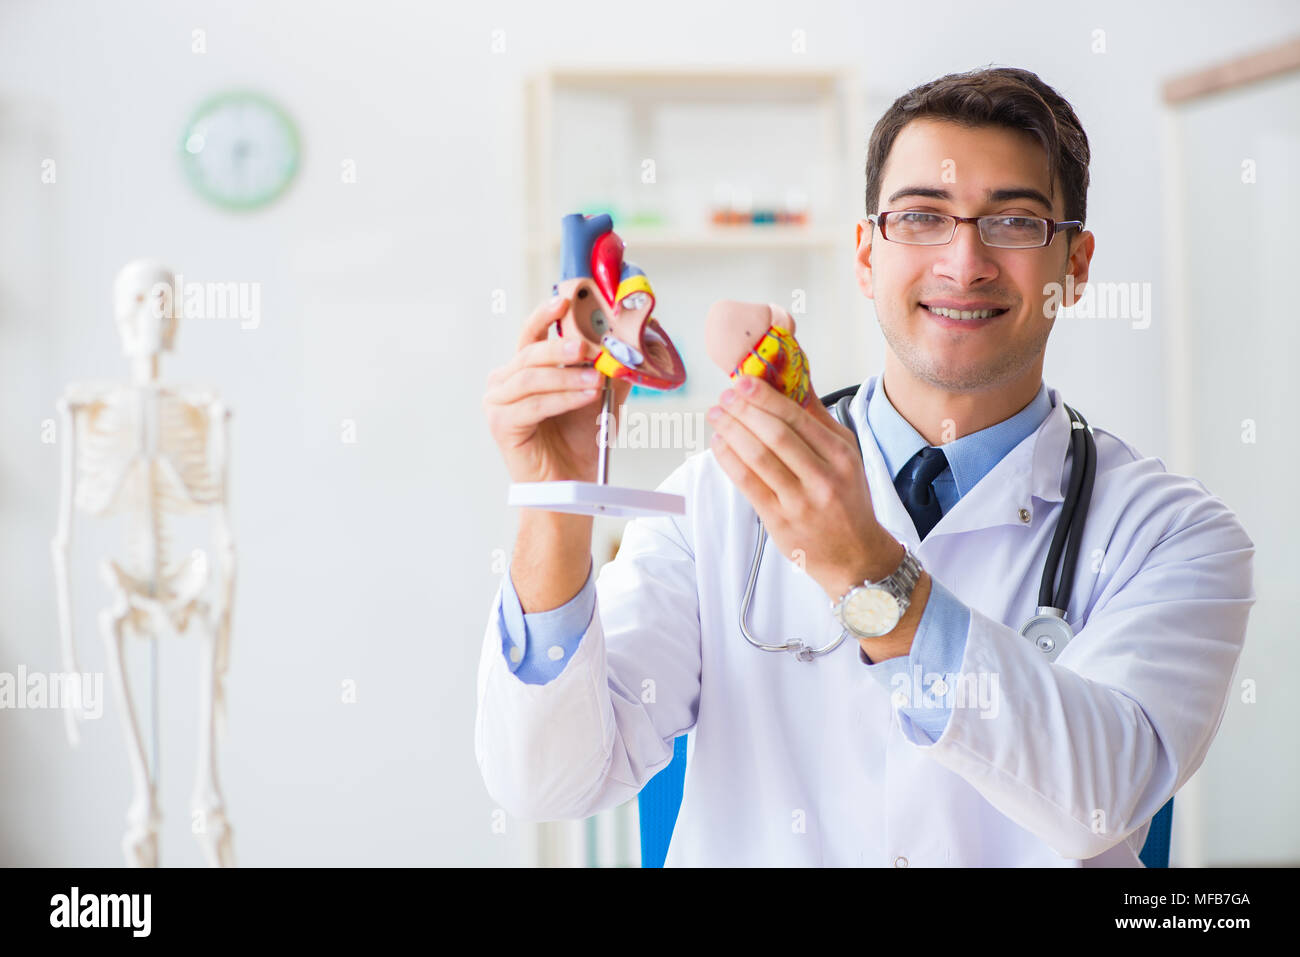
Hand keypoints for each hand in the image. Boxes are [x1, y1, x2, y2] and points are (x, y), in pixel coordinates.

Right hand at [484, 296, 632, 484]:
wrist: (571, 485)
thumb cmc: (580, 441)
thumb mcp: (602, 396)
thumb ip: (611, 368)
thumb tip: (637, 337)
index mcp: (524, 368)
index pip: (532, 332)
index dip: (547, 313)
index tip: (566, 297)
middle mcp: (504, 381)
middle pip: (530, 350)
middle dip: (562, 345)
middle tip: (589, 346)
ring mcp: (498, 402)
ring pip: (532, 377)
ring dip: (567, 375)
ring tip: (596, 378)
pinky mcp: (500, 424)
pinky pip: (533, 404)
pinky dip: (562, 397)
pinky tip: (586, 395)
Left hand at [707, 374, 898, 602]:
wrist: (855, 556)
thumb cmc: (848, 499)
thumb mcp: (846, 455)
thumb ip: (819, 418)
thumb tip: (795, 379)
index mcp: (842, 456)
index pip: (798, 418)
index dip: (765, 397)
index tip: (743, 381)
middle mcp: (824, 478)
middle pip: (775, 435)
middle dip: (744, 410)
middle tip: (724, 396)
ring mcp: (801, 502)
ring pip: (758, 458)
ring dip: (732, 431)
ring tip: (716, 416)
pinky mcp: (780, 521)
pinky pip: (748, 484)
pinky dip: (729, 460)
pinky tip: (719, 444)